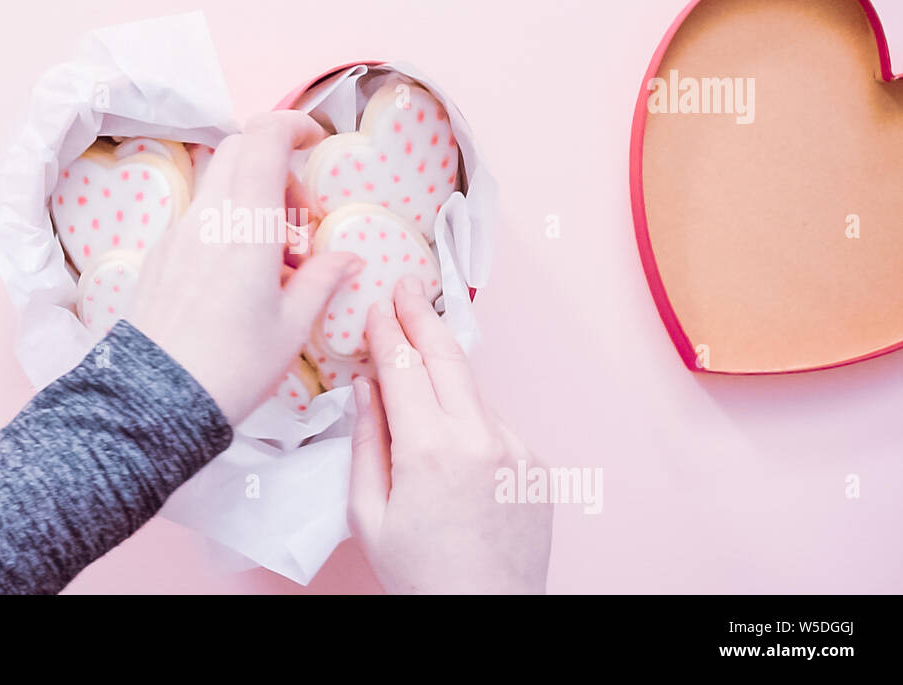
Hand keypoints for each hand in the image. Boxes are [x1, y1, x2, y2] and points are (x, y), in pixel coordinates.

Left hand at [130, 111, 362, 423]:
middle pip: (240, 150)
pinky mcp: (160, 255)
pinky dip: (228, 225)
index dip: (294, 125)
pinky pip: (200, 218)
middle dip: (278, 164)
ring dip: (254, 199)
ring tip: (275, 259)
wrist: (156, 400)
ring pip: (220, 186)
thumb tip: (347, 258)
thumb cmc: (232, 366)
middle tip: (300, 214)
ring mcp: (178, 233)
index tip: (316, 141)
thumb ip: (322, 281)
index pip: (264, 138)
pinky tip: (240, 277)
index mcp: (247, 225)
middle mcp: (208, 218)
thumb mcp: (291, 328)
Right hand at [349, 276, 552, 593]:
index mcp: (429, 450)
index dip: (385, 332)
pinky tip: (450, 437)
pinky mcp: (536, 466)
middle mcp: (480, 440)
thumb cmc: (420, 576)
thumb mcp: (369, 515)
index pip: (402, 369)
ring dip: (445, 370)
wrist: (486, 615)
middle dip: (422, 317)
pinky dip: (469, 418)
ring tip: (420, 350)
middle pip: (447, 358)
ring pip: (473, 391)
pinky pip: (495, 425)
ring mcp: (516, 450)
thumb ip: (367, 442)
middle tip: (407, 286)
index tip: (374, 305)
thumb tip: (367, 388)